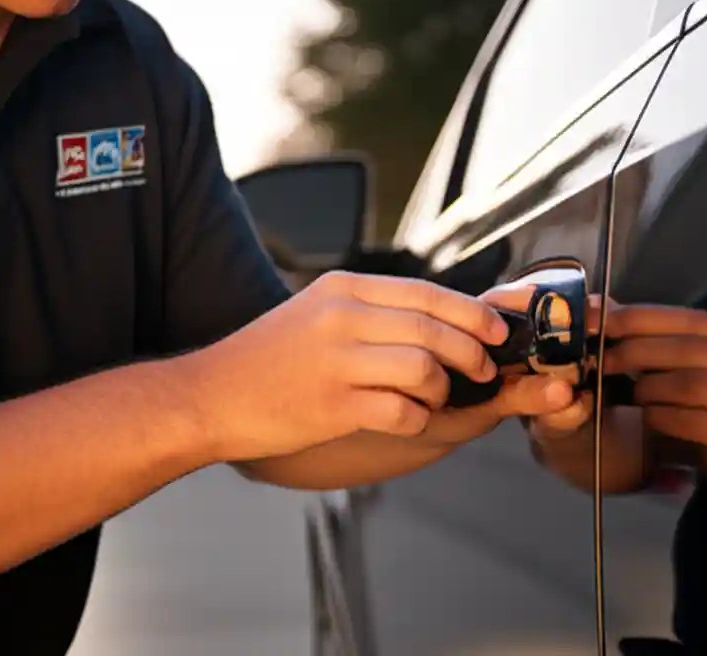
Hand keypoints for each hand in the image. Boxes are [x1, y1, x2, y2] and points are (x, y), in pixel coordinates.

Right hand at [188, 271, 515, 461]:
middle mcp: (342, 318)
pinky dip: (416, 418)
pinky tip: (407, 418)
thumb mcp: (316, 312)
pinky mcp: (332, 405)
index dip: (472, 313)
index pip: (427, 293)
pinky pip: (400, 411)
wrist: (209, 395)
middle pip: (434, 329)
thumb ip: (370, 310)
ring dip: (443, 389)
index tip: (497, 331)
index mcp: (342, 289)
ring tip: (434, 398)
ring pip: (424, 369)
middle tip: (482, 371)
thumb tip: (436, 319)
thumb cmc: (267, 359)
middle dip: (472, 353)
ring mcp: (337, 361)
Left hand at [602, 304, 706, 506]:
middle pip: (692, 348)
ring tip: (632, 393)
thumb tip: (614, 315)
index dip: (646, 318)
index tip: (604, 321)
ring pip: (692, 383)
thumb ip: (678, 346)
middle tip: (604, 359)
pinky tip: (649, 417)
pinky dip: (661, 416)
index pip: (696, 319)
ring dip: (650, 386)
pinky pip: (691, 421)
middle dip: (640, 349)